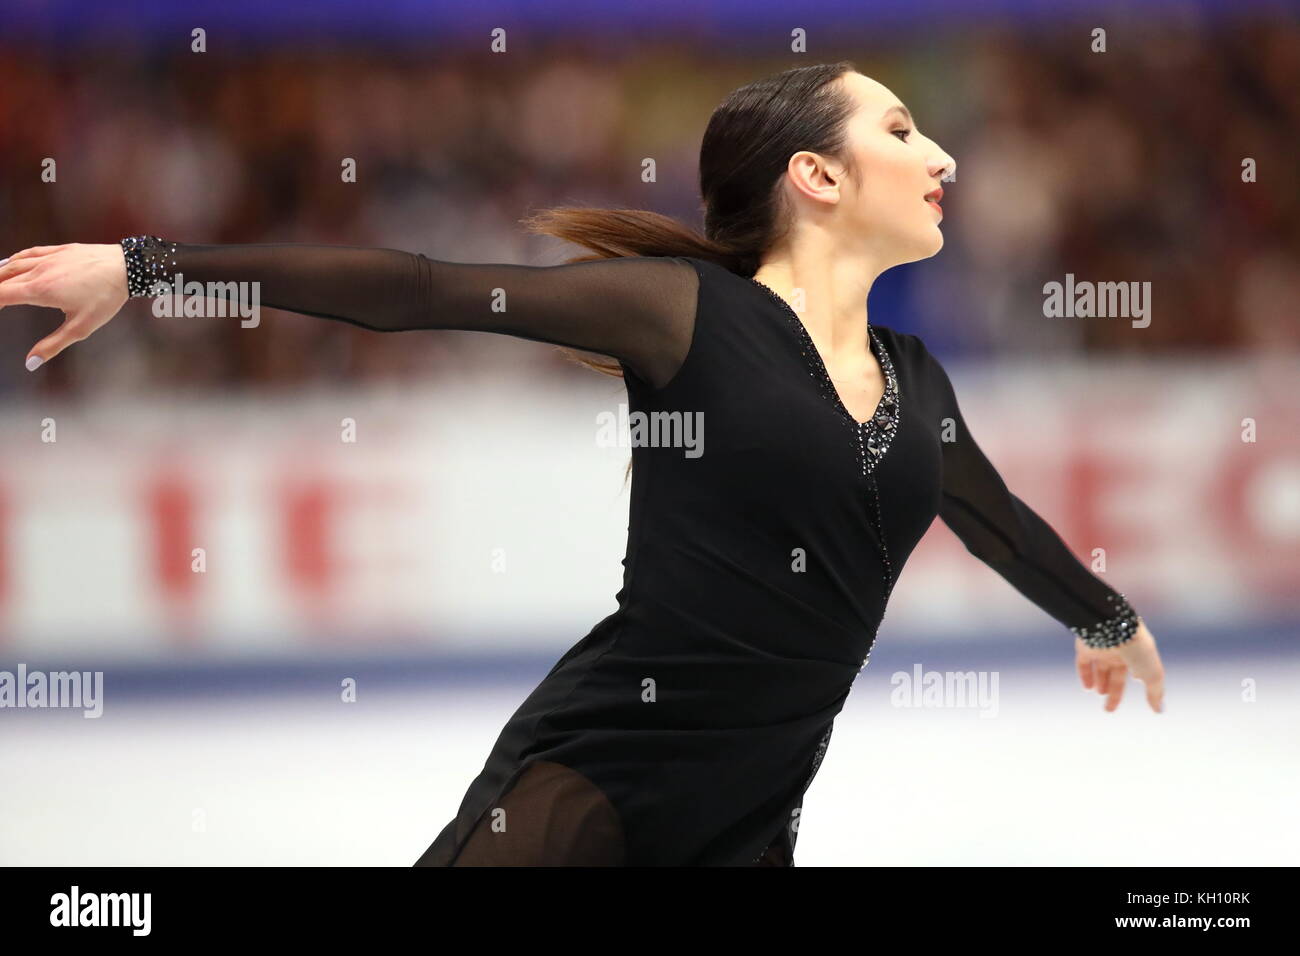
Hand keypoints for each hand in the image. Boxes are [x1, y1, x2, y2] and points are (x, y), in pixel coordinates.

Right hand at [0, 243, 128, 369]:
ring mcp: (49, 258)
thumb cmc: (106, 297)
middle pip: (4, 279)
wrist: (127, 267)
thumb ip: (53, 345)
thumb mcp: (81, 327)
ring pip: (13, 264)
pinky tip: (10, 263)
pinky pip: (29, 253)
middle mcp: (39, 271)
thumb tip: (30, 363)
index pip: (1, 295)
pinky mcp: (59, 250)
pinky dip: (14, 259)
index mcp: (40, 290)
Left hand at [1075, 618, 1164, 712]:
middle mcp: (1119, 651)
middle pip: (1115, 673)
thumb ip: (1156, 691)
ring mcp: (1101, 648)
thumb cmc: (1137, 650)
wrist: (1113, 628)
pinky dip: (1085, 675)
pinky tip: (1088, 688)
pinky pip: (1083, 663)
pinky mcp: (1085, 647)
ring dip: (1100, 681)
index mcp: (1137, 653)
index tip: (1137, 683)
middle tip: (1109, 706)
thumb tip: (1158, 709)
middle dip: (1113, 688)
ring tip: (1100, 693)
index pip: (1136, 670)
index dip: (1138, 678)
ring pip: (1099, 668)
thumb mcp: (1152, 673)